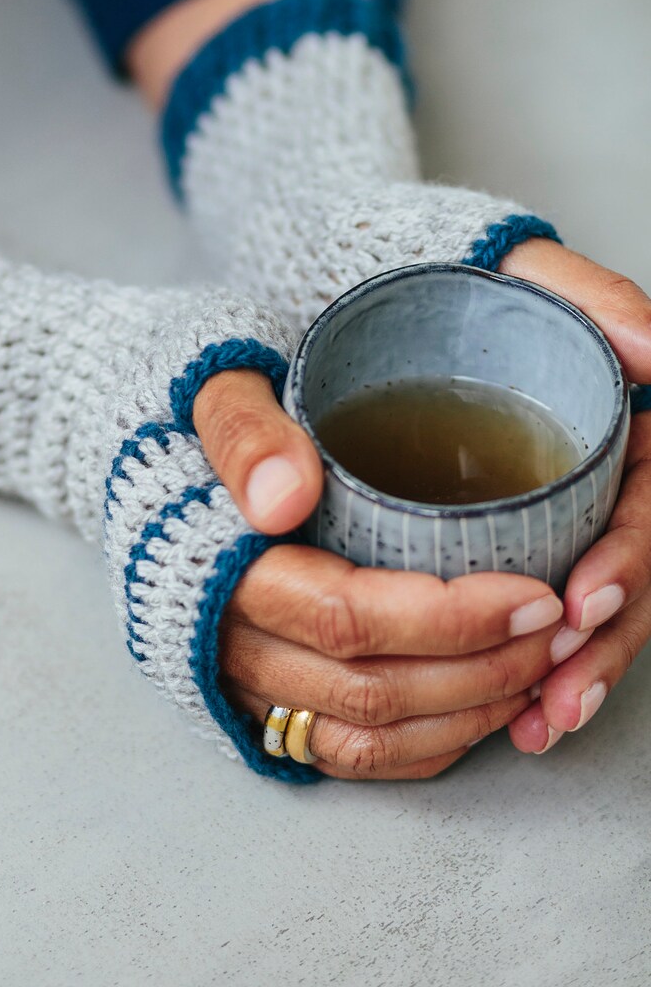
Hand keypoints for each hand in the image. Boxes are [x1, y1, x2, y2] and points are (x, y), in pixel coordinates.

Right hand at [193, 370, 563, 779]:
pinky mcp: (260, 705)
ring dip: (467, 716)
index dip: (450, 620)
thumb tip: (283, 495)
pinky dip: (429, 746)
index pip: (347, 619)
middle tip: (560, 629)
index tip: (533, 593)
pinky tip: (484, 707)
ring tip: (541, 668)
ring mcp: (245, 683)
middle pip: (371, 690)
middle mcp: (229, 642)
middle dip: (483, 670)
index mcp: (221, 567)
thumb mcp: (217, 389)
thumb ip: (244, 429)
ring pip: (367, 737)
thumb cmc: (199, 419)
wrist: (150, 460)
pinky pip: (350, 757)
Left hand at [497, 242, 650, 753]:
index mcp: (615, 410)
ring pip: (590, 605)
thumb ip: (590, 294)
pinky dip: (531, 665)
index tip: (578, 600)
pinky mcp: (515, 532)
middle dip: (600, 644)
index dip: (630, 558)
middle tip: (555, 696)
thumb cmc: (446, 262)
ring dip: (574, 671)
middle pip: (628, 569)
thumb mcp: (519, 261)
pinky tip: (518, 714)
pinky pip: (540, 610)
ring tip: (538, 724)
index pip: (648, 499)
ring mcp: (558, 502)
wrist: (364, 273)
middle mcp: (595, 464)